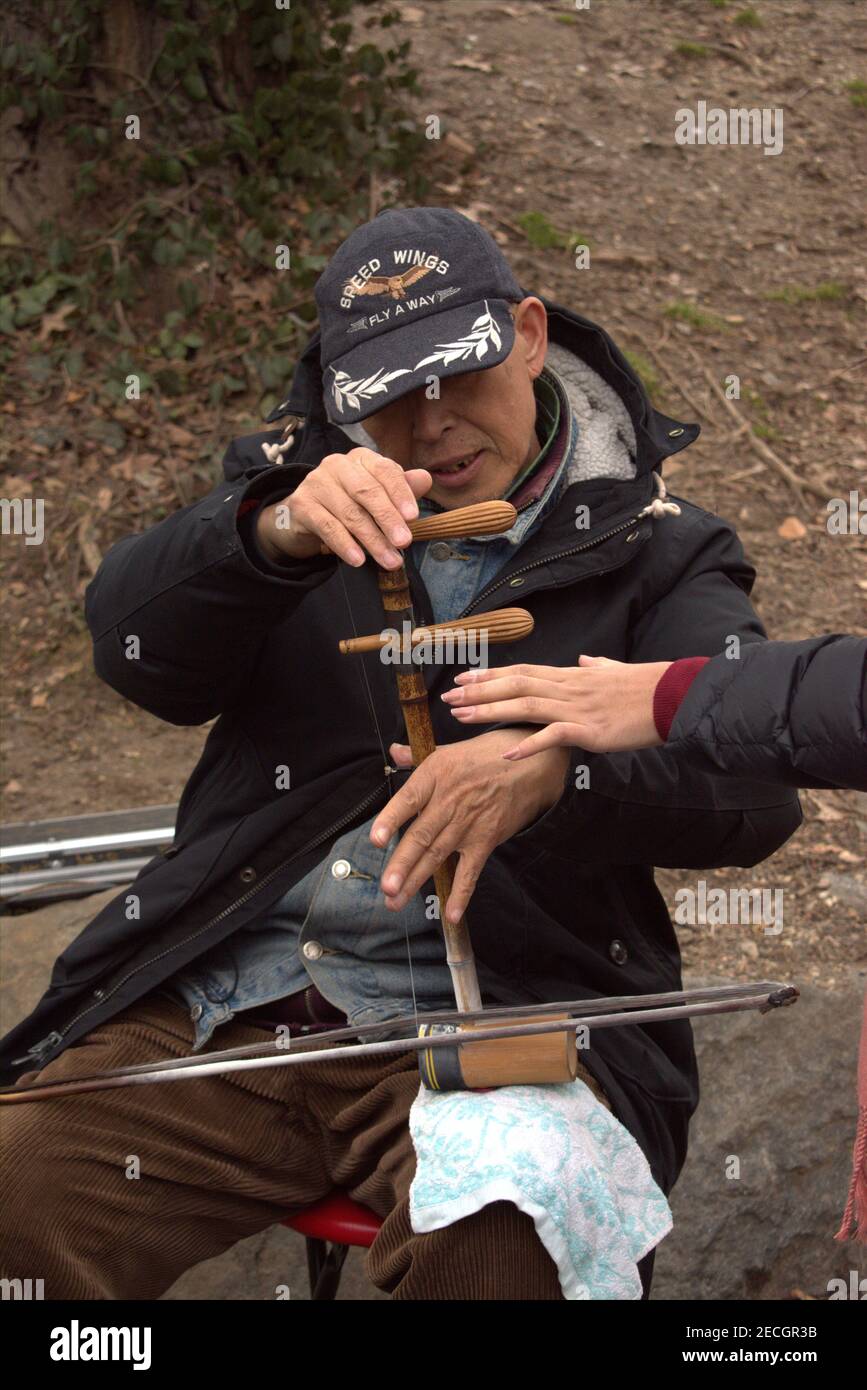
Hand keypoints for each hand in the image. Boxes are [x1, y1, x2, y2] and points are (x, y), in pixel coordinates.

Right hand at [256, 447, 431, 568]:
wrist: (305, 516)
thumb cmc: (350, 504)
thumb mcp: (378, 496)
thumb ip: (401, 489)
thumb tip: (425, 479)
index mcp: (361, 458)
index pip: (384, 470)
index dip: (400, 493)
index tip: (414, 516)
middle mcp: (337, 464)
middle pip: (366, 491)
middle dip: (388, 519)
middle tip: (404, 542)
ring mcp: (316, 482)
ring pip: (349, 513)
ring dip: (372, 540)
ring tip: (389, 561)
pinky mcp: (302, 504)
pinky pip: (327, 527)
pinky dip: (345, 545)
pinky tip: (358, 560)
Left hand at [369, 728, 569, 923]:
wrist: (531, 764)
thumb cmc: (486, 756)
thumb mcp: (449, 749)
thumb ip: (417, 755)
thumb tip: (395, 752)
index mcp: (435, 775)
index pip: (408, 799)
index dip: (391, 820)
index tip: (376, 840)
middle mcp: (449, 801)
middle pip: (422, 836)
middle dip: (402, 864)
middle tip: (386, 888)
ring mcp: (468, 823)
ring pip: (438, 856)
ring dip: (416, 880)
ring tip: (396, 901)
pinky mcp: (486, 839)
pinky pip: (471, 870)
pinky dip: (461, 892)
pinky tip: (450, 914)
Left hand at [440, 655, 670, 756]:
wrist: (673, 697)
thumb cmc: (646, 687)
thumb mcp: (616, 672)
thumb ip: (596, 667)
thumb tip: (586, 660)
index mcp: (571, 675)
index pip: (522, 671)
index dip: (490, 674)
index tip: (463, 677)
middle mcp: (568, 687)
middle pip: (514, 684)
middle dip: (478, 690)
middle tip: (448, 697)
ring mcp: (577, 708)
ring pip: (524, 705)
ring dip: (490, 710)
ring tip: (461, 717)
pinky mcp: (590, 730)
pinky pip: (553, 736)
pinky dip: (528, 745)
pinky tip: (506, 754)